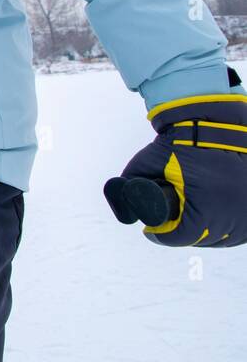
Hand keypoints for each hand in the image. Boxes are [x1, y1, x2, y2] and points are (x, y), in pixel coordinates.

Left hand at [104, 92, 246, 246]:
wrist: (223, 122)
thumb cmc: (183, 141)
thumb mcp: (148, 161)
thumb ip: (128, 184)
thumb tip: (125, 211)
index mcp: (208, 209)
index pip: (180, 237)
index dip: (162, 234)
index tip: (152, 229)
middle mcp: (236, 216)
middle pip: (202, 239)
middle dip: (183, 231)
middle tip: (172, 221)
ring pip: (223, 236)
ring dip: (207, 231)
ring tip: (193, 215)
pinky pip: (240, 228)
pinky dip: (227, 224)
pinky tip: (215, 214)